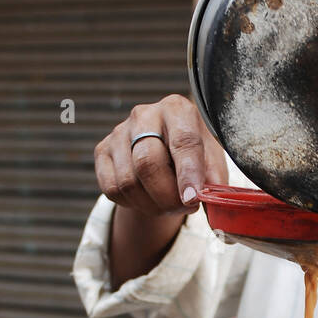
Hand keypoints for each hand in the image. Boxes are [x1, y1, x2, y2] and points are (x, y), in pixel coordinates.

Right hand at [93, 94, 226, 217]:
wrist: (163, 151)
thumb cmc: (193, 155)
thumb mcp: (211, 161)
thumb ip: (215, 180)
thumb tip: (213, 204)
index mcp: (177, 109)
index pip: (183, 141)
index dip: (188, 173)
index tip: (192, 198)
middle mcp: (144, 115)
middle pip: (148, 163)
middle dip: (167, 196)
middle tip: (183, 208)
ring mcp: (119, 132)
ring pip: (129, 182)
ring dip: (152, 205)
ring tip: (168, 205)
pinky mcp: (102, 150)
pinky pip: (112, 189)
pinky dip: (132, 204)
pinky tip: (148, 199)